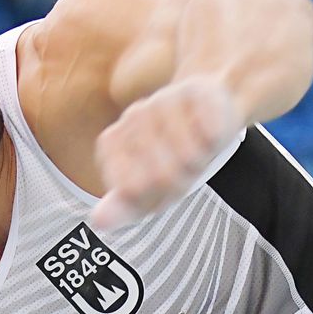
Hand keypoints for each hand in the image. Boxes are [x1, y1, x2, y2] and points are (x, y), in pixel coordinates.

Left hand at [90, 74, 243, 229]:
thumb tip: (98, 222)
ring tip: (196, 148)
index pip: (132, 190)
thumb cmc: (174, 156)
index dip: (154, 198)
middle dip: (180, 182)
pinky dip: (214, 142)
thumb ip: (123, 207)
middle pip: (163, 177)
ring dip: (200, 162)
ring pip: (188, 157)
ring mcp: (161, 100)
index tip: (158, 187)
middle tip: (183, 169)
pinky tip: (208, 131)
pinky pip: (209, 134)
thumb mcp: (146, 190)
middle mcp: (132, 117)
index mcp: (111, 143)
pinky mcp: (194, 91)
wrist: (209, 112)